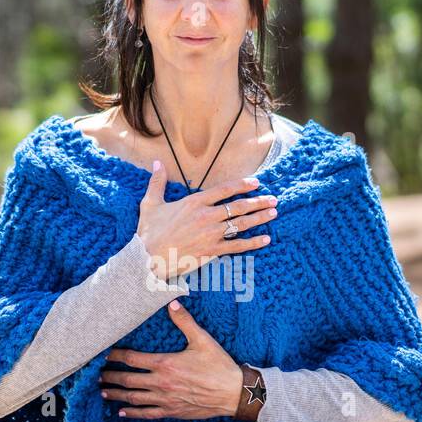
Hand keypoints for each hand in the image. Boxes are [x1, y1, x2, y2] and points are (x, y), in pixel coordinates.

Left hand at [99, 299, 244, 419]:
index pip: (133, 359)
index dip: (116, 356)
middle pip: (128, 380)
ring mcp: (165, 400)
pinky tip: (121, 412)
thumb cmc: (219, 366)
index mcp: (165, 364)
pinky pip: (147, 413)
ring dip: (116, 394)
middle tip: (96, 375)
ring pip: (133, 398)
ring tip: (103, 391)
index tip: (105, 354)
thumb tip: (173, 303)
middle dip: (110, 376)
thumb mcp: (202, 340)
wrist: (233, 393)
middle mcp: (161, 383)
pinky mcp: (172, 412)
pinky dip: (133, 413)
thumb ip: (185, 322)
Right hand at [136, 160, 277, 282]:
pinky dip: (253, 243)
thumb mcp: (150, 203)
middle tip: (273, 199)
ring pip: (242, 224)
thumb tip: (157, 163)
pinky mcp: (212, 251)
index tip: (256, 183)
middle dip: (258, 202)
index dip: (242, 185)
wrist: (148, 259)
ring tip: (274, 213)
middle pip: (239, 206)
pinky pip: (238, 246)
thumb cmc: (148, 232)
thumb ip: (157, 182)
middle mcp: (207, 216)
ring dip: (260, 218)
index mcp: (194, 202)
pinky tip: (266, 239)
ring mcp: (211, 235)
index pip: (225, 189)